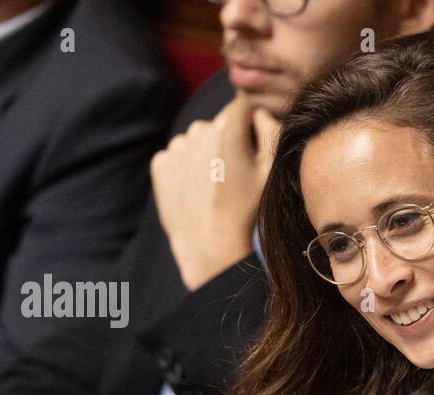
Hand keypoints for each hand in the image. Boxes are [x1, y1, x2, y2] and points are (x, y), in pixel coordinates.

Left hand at [150, 96, 280, 290]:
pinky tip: (198, 191)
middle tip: (237, 174)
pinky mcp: (160, 166)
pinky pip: (177, 156)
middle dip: (228, 140)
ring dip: (206, 153)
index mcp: (227, 128)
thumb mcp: (272, 172)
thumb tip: (258, 113)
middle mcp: (198, 132)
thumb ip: (271, 131)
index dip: (252, 123)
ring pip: (196, 140)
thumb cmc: (249, 212)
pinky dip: (186, 167)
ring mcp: (176, 149)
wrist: (213, 249)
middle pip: (218, 124)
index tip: (255, 146)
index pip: (242, 106)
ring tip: (217, 185)